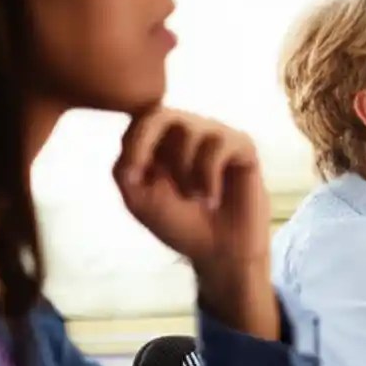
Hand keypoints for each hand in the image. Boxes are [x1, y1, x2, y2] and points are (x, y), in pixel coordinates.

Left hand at [114, 107, 277, 337]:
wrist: (219, 251)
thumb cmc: (181, 224)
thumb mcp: (140, 200)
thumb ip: (124, 169)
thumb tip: (129, 147)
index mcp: (158, 141)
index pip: (138, 119)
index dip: (133, 144)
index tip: (133, 179)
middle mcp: (186, 131)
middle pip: (159, 113)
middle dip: (151, 146)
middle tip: (156, 181)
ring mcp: (215, 136)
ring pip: (189, 130)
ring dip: (184, 171)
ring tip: (194, 199)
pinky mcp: (242, 146)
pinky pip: (218, 145)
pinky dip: (208, 177)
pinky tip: (211, 200)